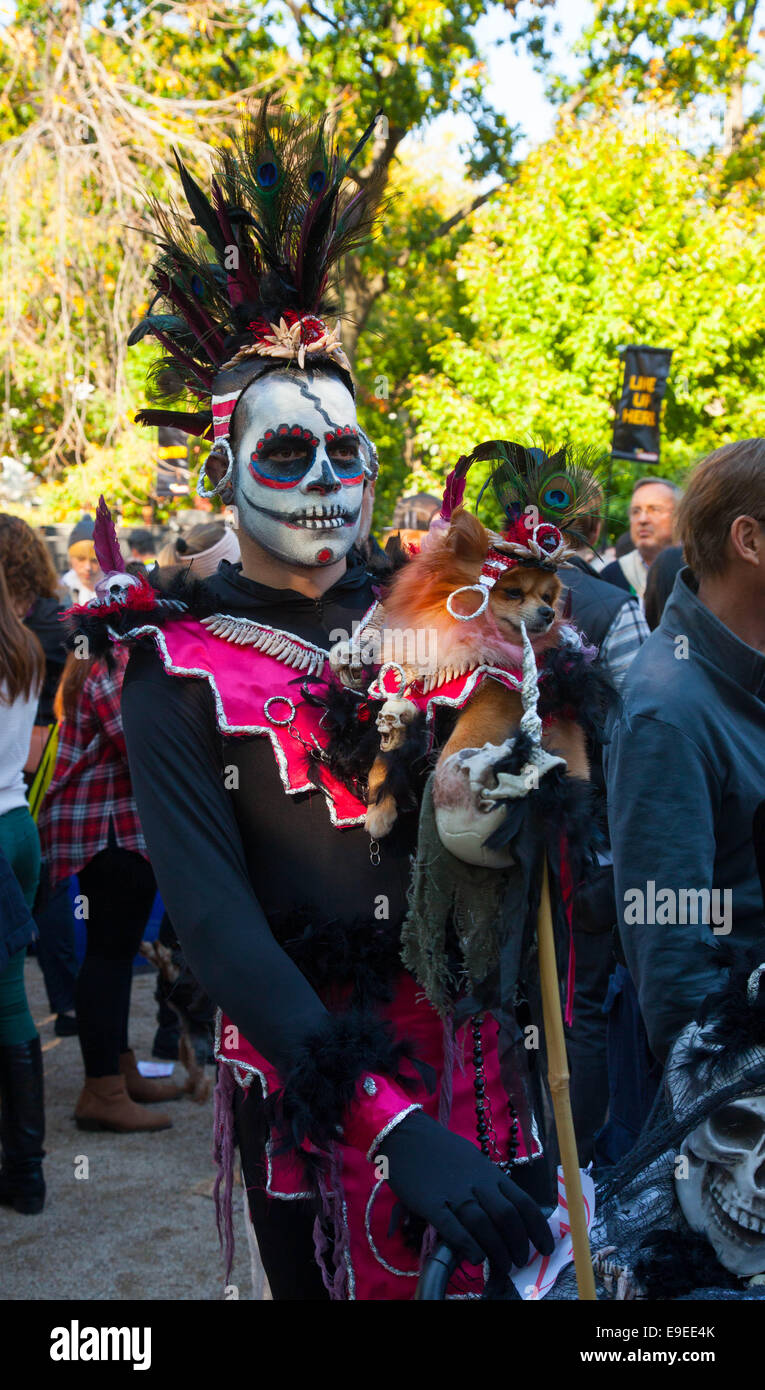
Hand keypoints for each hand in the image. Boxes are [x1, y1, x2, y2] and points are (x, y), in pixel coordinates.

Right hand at [378, 1110, 553, 1274]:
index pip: (523, 1202)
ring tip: (503, 1266)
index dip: (538, 1228)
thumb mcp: (473, 1161)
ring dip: (497, 1250)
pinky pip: (453, 1228)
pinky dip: (468, 1246)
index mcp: (490, 1173)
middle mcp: (478, 1184)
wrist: (407, 1134)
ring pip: (484, 1226)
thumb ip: (489, 1184)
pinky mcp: (431, 1204)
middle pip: (507, 1217)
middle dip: (519, 1244)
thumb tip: (506, 1211)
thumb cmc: (441, 1149)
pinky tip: (476, 1258)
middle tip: (520, 1261)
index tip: (546, 1247)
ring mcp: (455, 1193)